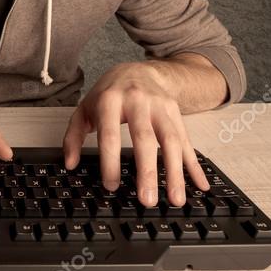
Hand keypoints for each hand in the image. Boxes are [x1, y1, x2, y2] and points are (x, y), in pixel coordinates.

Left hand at [61, 62, 209, 207]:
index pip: (110, 135)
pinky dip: (194, 165)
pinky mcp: (176, 112)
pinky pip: (187, 141)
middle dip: (148, 171)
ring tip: (176, 199)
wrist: (137, 69)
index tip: (112, 186)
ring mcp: (160, 106)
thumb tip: (70, 163)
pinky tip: (200, 185)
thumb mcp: (85, 109)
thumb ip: (74, 136)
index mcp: (110, 101)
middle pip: (145, 139)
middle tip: (147, 200)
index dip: (110, 162)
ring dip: (175, 172)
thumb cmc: (109, 94)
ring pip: (171, 140)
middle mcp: (138, 102)